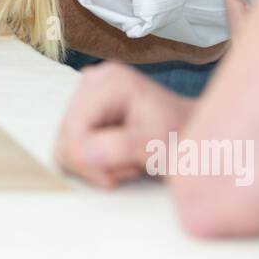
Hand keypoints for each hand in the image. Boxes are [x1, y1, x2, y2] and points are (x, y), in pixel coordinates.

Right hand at [54, 61, 193, 187]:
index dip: (87, 161)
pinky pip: (70, 143)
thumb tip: (78, 153)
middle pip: (65, 137)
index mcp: (109, 82)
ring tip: (126, 162)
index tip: (113, 178)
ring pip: (65, 143)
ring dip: (93, 164)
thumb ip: (119, 147)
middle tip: (128, 168)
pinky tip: (118, 157)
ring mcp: (87, 93)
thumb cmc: (182, 138)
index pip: (73, 130)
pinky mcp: (85, 108)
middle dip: (92, 163)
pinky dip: (91, 159)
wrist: (193, 132)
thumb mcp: (156, 146)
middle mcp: (93, 80)